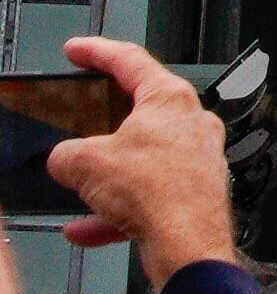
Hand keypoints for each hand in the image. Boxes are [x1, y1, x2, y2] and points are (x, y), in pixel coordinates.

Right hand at [42, 38, 234, 277]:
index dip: (97, 51)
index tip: (78, 49)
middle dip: (102, 125)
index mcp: (170, 99)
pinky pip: (145, 198)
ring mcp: (195, 159)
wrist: (189, 243)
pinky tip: (85, 229)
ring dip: (106, 177)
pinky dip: (114, 212)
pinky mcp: (193, 193)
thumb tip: (64, 160)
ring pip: (139, 161)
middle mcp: (190, 123)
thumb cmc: (158, 192)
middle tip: (79, 126)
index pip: (130, 60)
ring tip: (80, 190)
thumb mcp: (87, 164)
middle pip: (138, 113)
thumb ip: (67, 154)